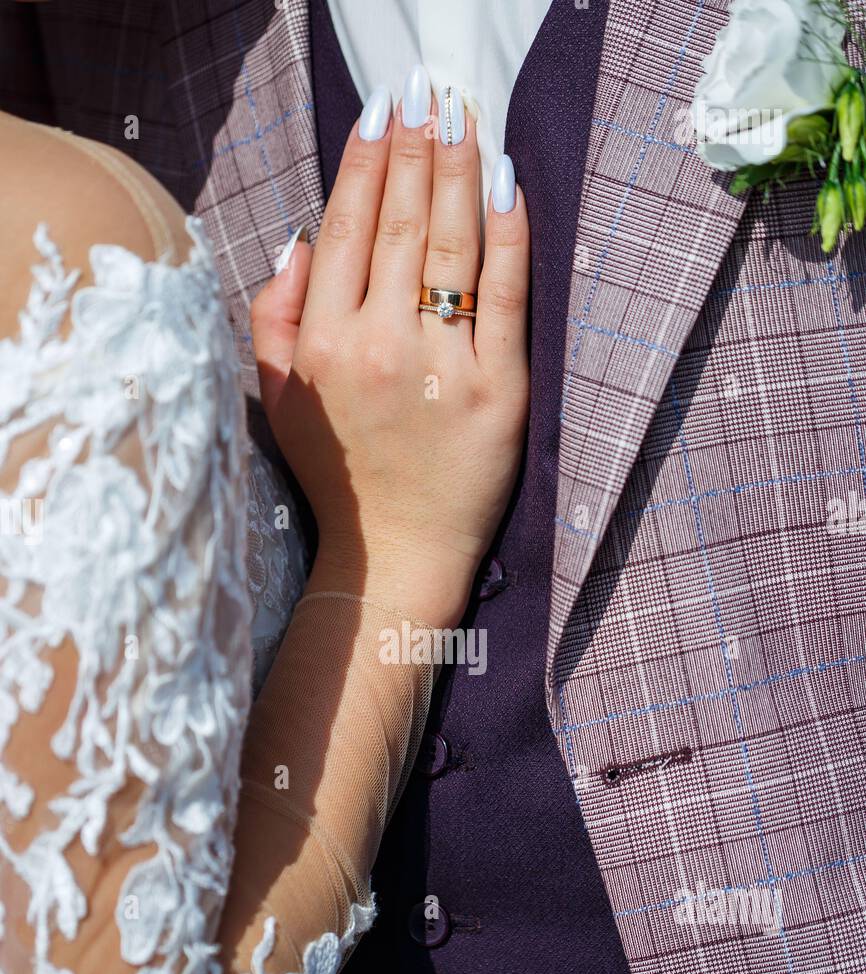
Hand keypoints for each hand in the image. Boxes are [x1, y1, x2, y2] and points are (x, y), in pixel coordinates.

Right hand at [251, 89, 529, 627]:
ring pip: (453, 247)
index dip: (366, 163)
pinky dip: (508, 236)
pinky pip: (505, 297)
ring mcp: (443, 367)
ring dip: (460, 170)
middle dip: (417, 148)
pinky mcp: (499, 391)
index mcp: (324, 344)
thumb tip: (296, 241)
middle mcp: (380, 346)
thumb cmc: (340, 477)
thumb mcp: (279, 402)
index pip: (347, 230)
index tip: (382, 113)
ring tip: (464, 118)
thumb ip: (274, 318)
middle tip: (430, 91)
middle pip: (403, 224)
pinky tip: (507, 185)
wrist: (396, 556)